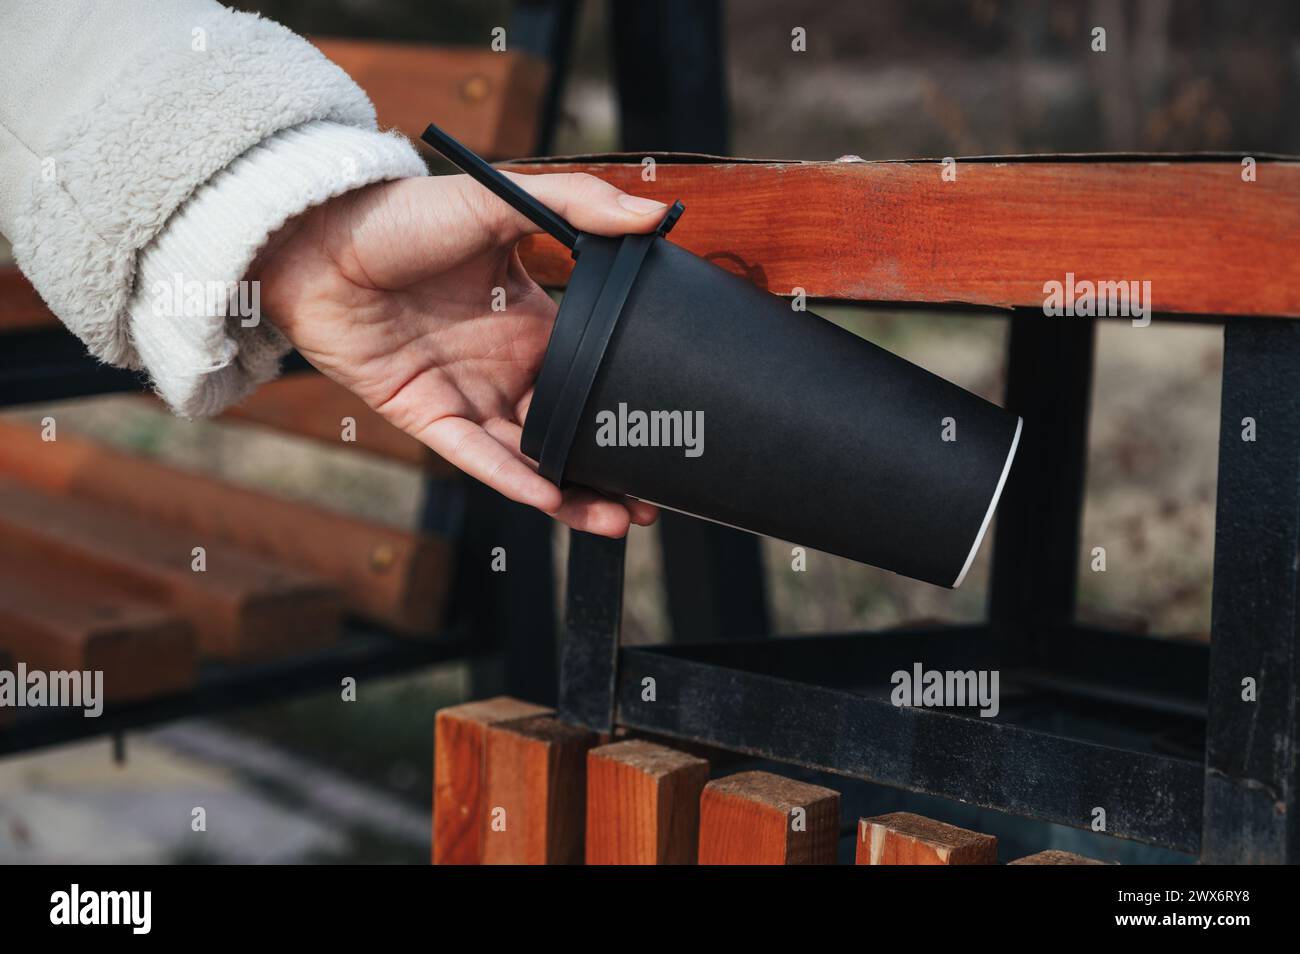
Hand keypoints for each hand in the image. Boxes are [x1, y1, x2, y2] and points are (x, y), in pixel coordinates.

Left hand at [252, 172, 666, 536]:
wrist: (317, 236)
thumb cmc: (403, 215)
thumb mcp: (500, 200)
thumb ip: (579, 203)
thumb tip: (653, 213)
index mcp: (535, 323)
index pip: (594, 374)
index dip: (628, 405)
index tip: (671, 426)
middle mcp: (507, 367)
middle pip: (570, 430)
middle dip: (612, 467)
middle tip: (656, 496)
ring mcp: (469, 396)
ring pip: (532, 458)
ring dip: (574, 491)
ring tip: (620, 516)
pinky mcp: (427, 417)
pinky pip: (477, 458)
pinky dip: (514, 479)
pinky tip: (551, 496)